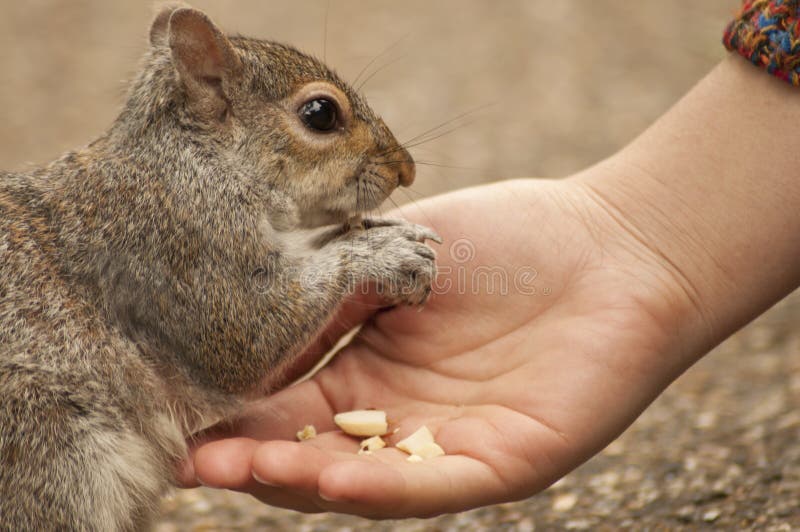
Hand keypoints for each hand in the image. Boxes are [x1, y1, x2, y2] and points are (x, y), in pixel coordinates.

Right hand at [178, 176, 699, 516]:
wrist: (610, 245)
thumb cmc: (507, 239)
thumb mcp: (399, 257)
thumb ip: (331, 294)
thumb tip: (240, 319)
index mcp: (369, 365)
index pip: (286, 400)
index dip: (234, 409)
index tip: (173, 408)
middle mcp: (400, 415)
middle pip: (310, 450)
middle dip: (248, 459)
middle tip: (185, 459)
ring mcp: (448, 443)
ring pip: (361, 479)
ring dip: (298, 480)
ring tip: (236, 472)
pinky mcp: (504, 461)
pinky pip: (433, 483)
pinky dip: (380, 485)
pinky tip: (331, 478)